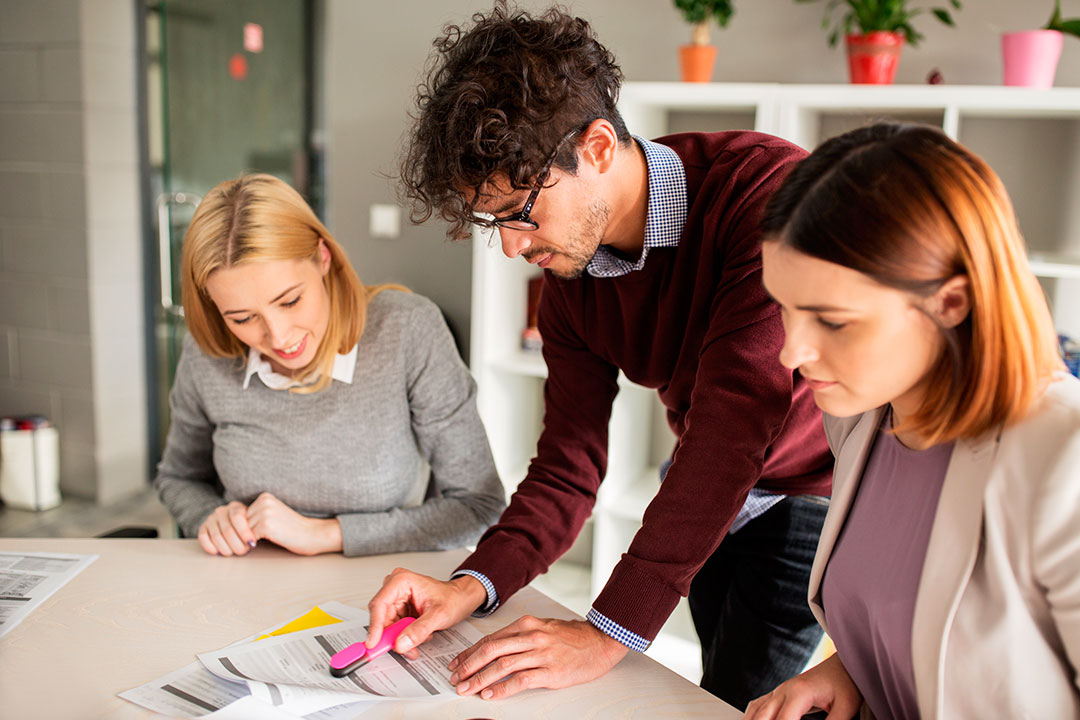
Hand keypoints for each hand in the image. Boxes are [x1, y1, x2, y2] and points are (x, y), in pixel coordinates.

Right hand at [197, 501, 255, 555]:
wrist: (231, 523)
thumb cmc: (246, 525)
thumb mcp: (252, 522)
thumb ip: (254, 527)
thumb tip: (253, 542)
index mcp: (235, 507)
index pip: (237, 518)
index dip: (244, 532)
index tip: (252, 543)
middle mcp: (221, 511)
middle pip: (227, 530)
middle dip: (236, 544)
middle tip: (243, 551)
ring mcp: (211, 518)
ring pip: (216, 536)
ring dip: (225, 548)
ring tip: (232, 553)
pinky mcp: (203, 527)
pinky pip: (203, 537)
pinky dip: (210, 547)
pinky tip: (217, 552)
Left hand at [245, 492, 342, 555]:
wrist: (312, 534)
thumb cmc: (292, 529)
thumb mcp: (272, 515)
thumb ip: (255, 515)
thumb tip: (233, 525)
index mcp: (265, 497)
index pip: (241, 514)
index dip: (242, 527)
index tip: (246, 535)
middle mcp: (264, 502)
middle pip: (239, 521)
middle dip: (241, 533)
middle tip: (246, 543)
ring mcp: (265, 513)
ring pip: (242, 530)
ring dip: (244, 540)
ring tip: (252, 545)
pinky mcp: (266, 525)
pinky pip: (248, 537)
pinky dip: (250, 544)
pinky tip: (257, 546)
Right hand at [366, 569, 487, 658]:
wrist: (462, 600)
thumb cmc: (453, 598)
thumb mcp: (439, 615)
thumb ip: (419, 630)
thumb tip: (401, 643)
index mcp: (401, 581)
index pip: (379, 604)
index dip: (375, 626)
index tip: (374, 643)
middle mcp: (396, 589)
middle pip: (381, 617)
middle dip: (392, 636)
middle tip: (401, 648)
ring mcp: (397, 600)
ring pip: (388, 626)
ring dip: (400, 639)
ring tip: (419, 640)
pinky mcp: (400, 611)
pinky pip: (395, 629)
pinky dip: (404, 637)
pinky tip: (418, 636)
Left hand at [448, 617, 628, 699]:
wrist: (600, 640)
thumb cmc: (571, 636)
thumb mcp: (542, 628)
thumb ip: (519, 637)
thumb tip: (493, 650)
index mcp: (526, 624)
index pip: (490, 639)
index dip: (470, 653)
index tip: (457, 664)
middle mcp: (531, 636)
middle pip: (491, 650)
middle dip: (469, 666)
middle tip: (456, 678)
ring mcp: (541, 653)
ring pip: (502, 665)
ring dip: (480, 679)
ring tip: (467, 689)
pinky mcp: (551, 671)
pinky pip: (521, 680)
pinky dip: (503, 688)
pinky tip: (491, 695)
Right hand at [744, 653, 861, 719]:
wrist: (842, 666)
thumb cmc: (845, 684)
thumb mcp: (845, 708)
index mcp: (800, 692)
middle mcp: (784, 690)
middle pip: (764, 717)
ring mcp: (779, 690)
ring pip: (756, 711)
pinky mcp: (779, 692)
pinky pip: (758, 705)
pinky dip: (751, 716)